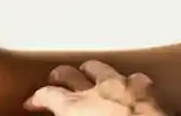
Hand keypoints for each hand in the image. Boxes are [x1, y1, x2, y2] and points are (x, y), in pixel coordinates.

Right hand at [26, 61, 168, 115]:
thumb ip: (69, 115)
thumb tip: (62, 113)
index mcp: (74, 107)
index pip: (47, 95)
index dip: (37, 98)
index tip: (32, 102)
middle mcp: (95, 91)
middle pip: (69, 74)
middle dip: (60, 76)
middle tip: (55, 80)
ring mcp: (122, 86)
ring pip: (101, 68)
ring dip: (92, 72)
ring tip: (88, 73)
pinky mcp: (147, 90)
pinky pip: (134, 77)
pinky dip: (128, 81)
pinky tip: (129, 84)